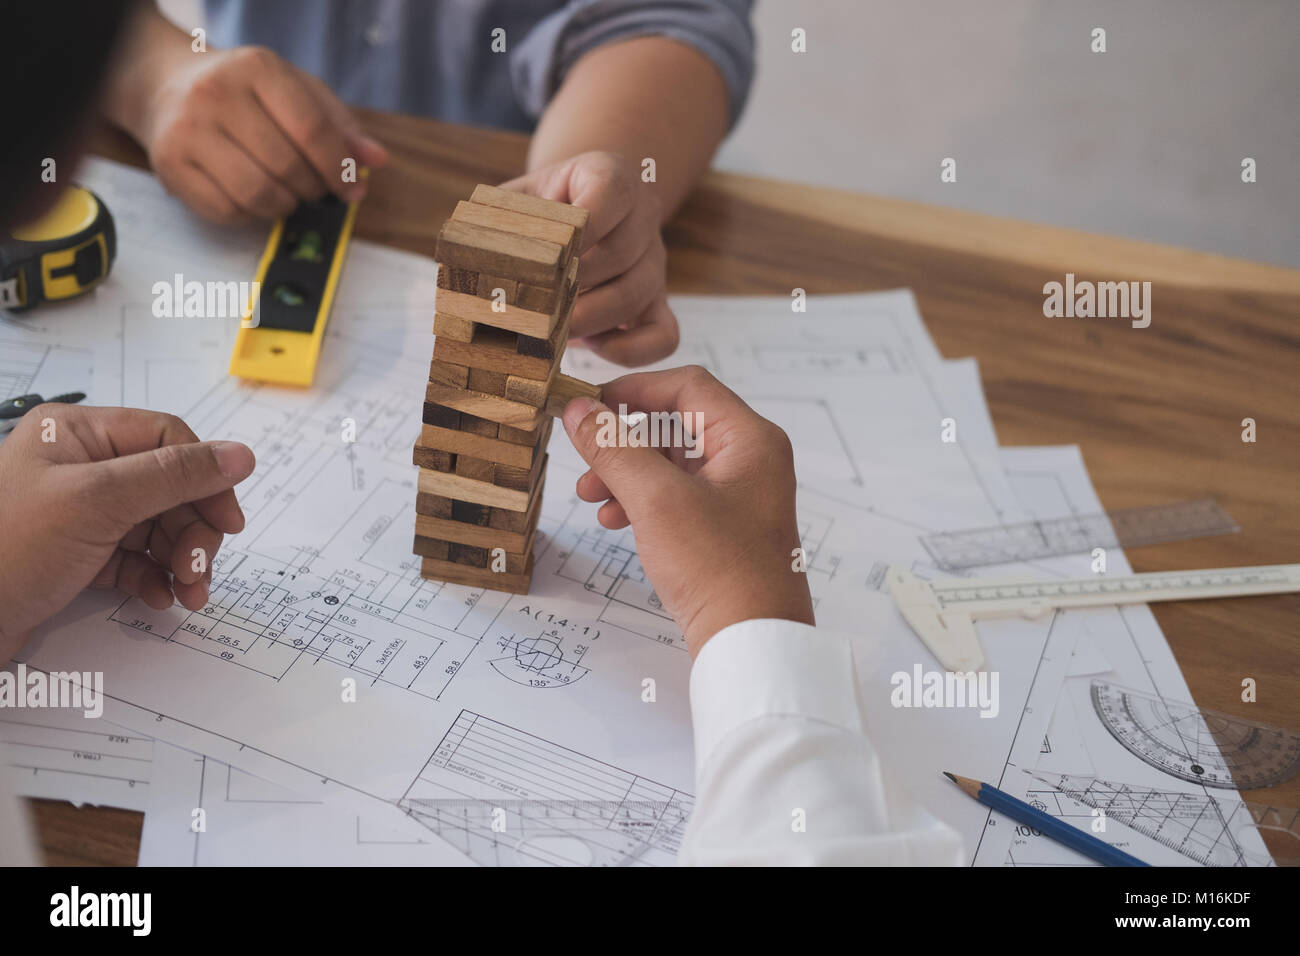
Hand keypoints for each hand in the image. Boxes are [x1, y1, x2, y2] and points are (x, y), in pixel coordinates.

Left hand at [0, 405, 255, 661]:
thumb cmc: (6, 551)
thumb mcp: (99, 502)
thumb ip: (175, 476)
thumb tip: (241, 455)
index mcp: (77, 434)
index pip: (168, 440)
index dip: (205, 478)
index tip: (227, 522)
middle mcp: (79, 467)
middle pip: (169, 487)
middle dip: (193, 531)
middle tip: (198, 569)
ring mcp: (77, 513)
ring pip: (157, 526)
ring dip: (181, 560)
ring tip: (188, 593)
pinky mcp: (76, 555)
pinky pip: (135, 559)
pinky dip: (155, 578)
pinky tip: (161, 597)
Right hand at [115, 32, 386, 222]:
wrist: (166, 86)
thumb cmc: (245, 93)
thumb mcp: (296, 91)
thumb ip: (339, 125)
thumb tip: (375, 160)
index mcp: (256, 68)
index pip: (311, 130)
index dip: (338, 168)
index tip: (351, 189)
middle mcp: (216, 94)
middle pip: (287, 167)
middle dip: (313, 189)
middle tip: (315, 190)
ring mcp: (188, 130)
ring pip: (258, 194)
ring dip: (285, 206)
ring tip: (287, 194)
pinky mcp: (169, 165)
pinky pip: (226, 210)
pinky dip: (250, 214)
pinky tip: (251, 197)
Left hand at [500, 152, 678, 365]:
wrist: (581, 210)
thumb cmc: (541, 210)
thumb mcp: (518, 198)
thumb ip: (497, 215)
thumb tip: (461, 246)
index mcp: (612, 177)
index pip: (612, 193)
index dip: (583, 225)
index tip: (551, 253)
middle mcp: (644, 218)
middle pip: (620, 255)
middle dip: (573, 287)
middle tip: (533, 310)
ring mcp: (655, 263)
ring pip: (635, 296)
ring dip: (587, 320)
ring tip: (549, 333)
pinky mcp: (659, 303)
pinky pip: (664, 335)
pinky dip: (630, 351)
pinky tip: (591, 348)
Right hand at [561, 367, 813, 655]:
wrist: (752, 642)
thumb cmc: (721, 569)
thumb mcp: (656, 499)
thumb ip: (614, 447)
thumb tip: (579, 411)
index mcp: (750, 439)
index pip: (688, 386)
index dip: (635, 390)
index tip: (591, 405)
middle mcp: (751, 461)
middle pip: (676, 425)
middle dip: (624, 440)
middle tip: (585, 454)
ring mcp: (740, 496)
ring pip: (671, 464)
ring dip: (626, 472)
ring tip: (590, 495)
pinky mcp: (725, 529)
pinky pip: (676, 497)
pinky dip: (641, 501)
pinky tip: (613, 519)